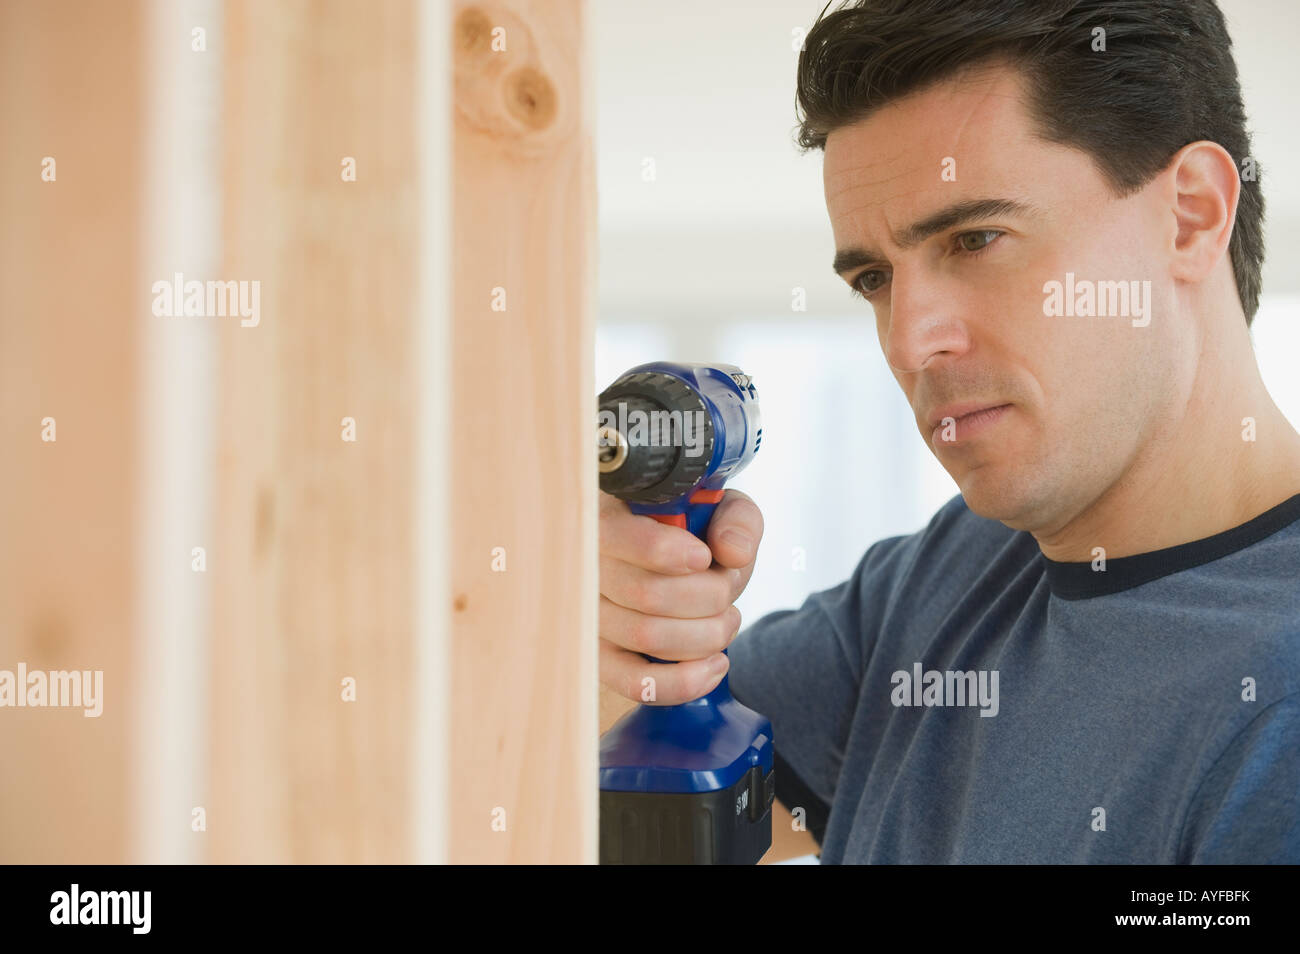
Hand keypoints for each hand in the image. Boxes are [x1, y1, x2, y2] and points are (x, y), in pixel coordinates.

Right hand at [598, 488, 763, 704]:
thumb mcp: (723, 511)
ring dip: (707, 633)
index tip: (704, 557)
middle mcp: (589, 571)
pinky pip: (636, 683)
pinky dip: (684, 681)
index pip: (619, 538)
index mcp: (609, 521)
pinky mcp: (604, 661)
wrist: (687, 572)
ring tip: (727, 618)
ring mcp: (593, 619)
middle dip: (707, 595)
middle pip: (646, 593)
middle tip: (728, 587)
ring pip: (648, 637)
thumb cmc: (699, 537)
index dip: (663, 551)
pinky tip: (714, 665)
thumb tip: (733, 552)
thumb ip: (736, 520)